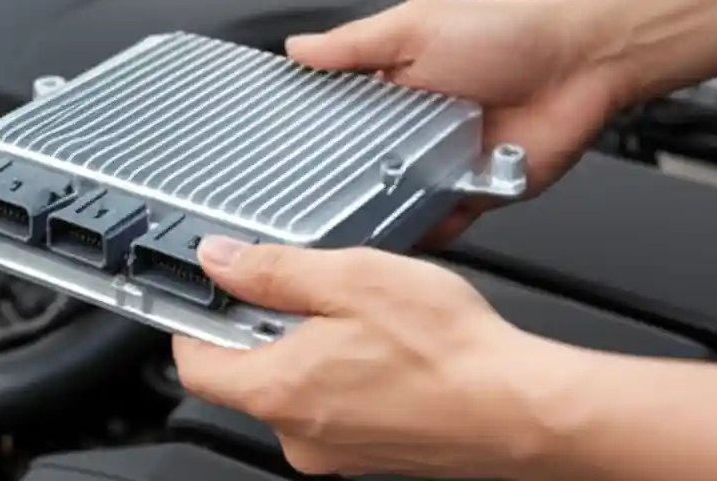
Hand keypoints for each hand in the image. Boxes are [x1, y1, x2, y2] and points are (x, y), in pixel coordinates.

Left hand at [173, 236, 570, 478]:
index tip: (215, 289)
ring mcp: (335, 452)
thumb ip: (273, 269)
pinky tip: (385, 347)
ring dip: (311, 347)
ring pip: (294, 388)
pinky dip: (344, 372)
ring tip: (362, 317)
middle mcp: (297, 434)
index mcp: (277, 391)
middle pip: (246, 373)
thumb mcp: (350, 278)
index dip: (196, 320)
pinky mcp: (370, 455)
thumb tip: (220, 260)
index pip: (194, 363)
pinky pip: (333, 406)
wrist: (522, 409)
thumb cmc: (446, 350)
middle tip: (312, 289)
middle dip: (267, 326)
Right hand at [286, 0, 622, 243]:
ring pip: (392, 201)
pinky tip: (408, 235)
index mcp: (387, 87)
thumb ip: (354, 44)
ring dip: (379, 211)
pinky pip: (437, 225)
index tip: (283, 150)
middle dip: (340, 181)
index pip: (332, 117)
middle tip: (319, 194)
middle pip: (356, 167)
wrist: (580, 67)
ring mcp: (437, 165)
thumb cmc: (506, 35)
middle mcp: (408, 129)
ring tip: (357, 223)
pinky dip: (424, 233)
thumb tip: (297, 49)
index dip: (309, 133)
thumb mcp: (415, 27)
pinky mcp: (469, 195)